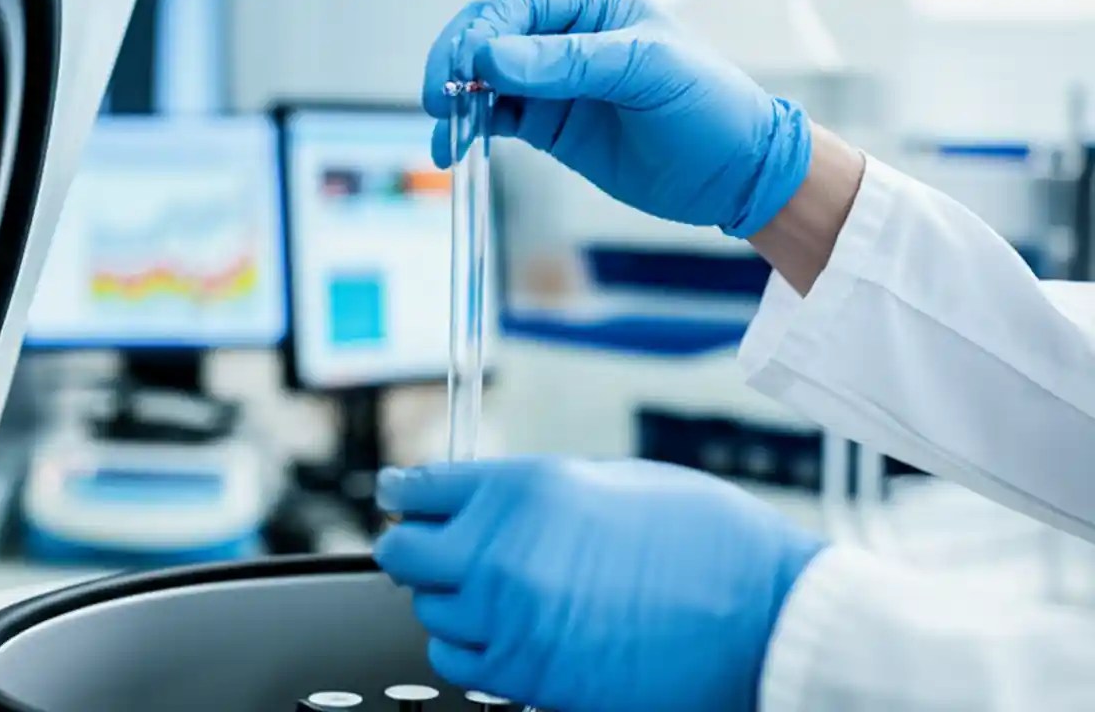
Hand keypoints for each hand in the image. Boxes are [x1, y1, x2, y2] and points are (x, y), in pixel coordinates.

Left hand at [374, 457, 824, 711]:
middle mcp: (502, 554)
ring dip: (450, 599)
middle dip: (414, 547)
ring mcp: (511, 622)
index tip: (401, 499)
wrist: (761, 616)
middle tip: (434, 546)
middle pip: (403, 555)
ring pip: (430, 612)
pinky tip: (503, 632)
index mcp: (523, 490)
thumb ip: (534, 494)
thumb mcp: (610, 483)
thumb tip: (489, 504)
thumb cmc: (704, 540)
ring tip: (492, 591)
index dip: (406, 495)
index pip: (419, 491)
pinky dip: (470, 646)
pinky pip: (460, 661)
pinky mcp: (530, 679)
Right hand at [424, 0, 812, 238]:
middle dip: (456, 64)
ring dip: (456, 100)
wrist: (732, 173)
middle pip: (487, 37)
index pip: (515, 5)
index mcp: (591, 3)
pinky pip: (496, 118)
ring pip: (484, 80)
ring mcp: (554, 83)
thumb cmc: (708, 106)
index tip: (468, 71)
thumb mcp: (646, 71)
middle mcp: (565, 37)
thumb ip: (569, 62)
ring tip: (444, 131)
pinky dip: (470, 130)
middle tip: (440, 99)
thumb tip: (493, 59)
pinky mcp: (549, 125)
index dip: (481, 34)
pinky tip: (454, 147)